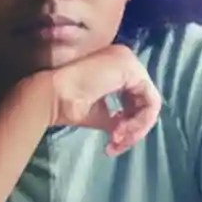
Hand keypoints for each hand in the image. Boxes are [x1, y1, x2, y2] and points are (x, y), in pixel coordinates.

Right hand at [42, 44, 161, 156]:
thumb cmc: (66, 104)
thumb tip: (124, 131)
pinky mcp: (130, 68)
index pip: (136, 96)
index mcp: (116, 66)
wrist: (51, 96)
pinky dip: (139, 121)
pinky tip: (120, 131)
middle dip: (135, 128)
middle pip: (146, 99)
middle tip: (116, 143)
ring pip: (150, 102)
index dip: (131, 122)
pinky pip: (150, 101)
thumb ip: (116, 118)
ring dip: (136, 127)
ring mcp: (128, 61)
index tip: (113, 141)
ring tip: (116, 139)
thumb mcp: (99, 113)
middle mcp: (125, 58)